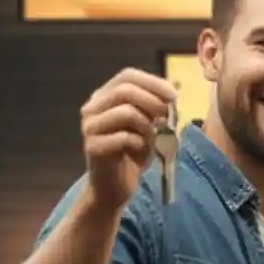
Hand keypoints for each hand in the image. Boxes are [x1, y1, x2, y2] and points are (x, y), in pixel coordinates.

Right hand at [79, 68, 177, 211]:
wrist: (115, 187)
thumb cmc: (133, 153)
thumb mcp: (149, 125)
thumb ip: (157, 107)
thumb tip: (173, 90)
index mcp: (104, 97)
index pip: (127, 76)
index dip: (153, 82)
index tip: (174, 95)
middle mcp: (92, 108)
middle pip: (124, 90)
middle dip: (152, 101)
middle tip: (166, 116)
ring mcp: (90, 127)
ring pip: (125, 112)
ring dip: (146, 124)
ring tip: (150, 137)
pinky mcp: (92, 147)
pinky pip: (123, 137)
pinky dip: (139, 142)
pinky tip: (139, 150)